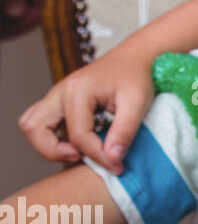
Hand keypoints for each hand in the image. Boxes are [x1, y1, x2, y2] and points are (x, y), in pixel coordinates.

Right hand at [19, 47, 155, 169]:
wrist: (133, 58)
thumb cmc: (136, 76)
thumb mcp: (138, 102)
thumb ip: (125, 131)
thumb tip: (112, 158)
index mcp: (78, 90)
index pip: (78, 135)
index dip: (96, 155)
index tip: (116, 165)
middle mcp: (60, 92)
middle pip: (34, 128)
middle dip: (54, 150)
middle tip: (82, 157)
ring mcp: (56, 96)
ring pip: (31, 125)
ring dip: (47, 144)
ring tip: (77, 152)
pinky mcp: (59, 102)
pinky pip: (40, 123)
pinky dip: (51, 138)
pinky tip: (78, 144)